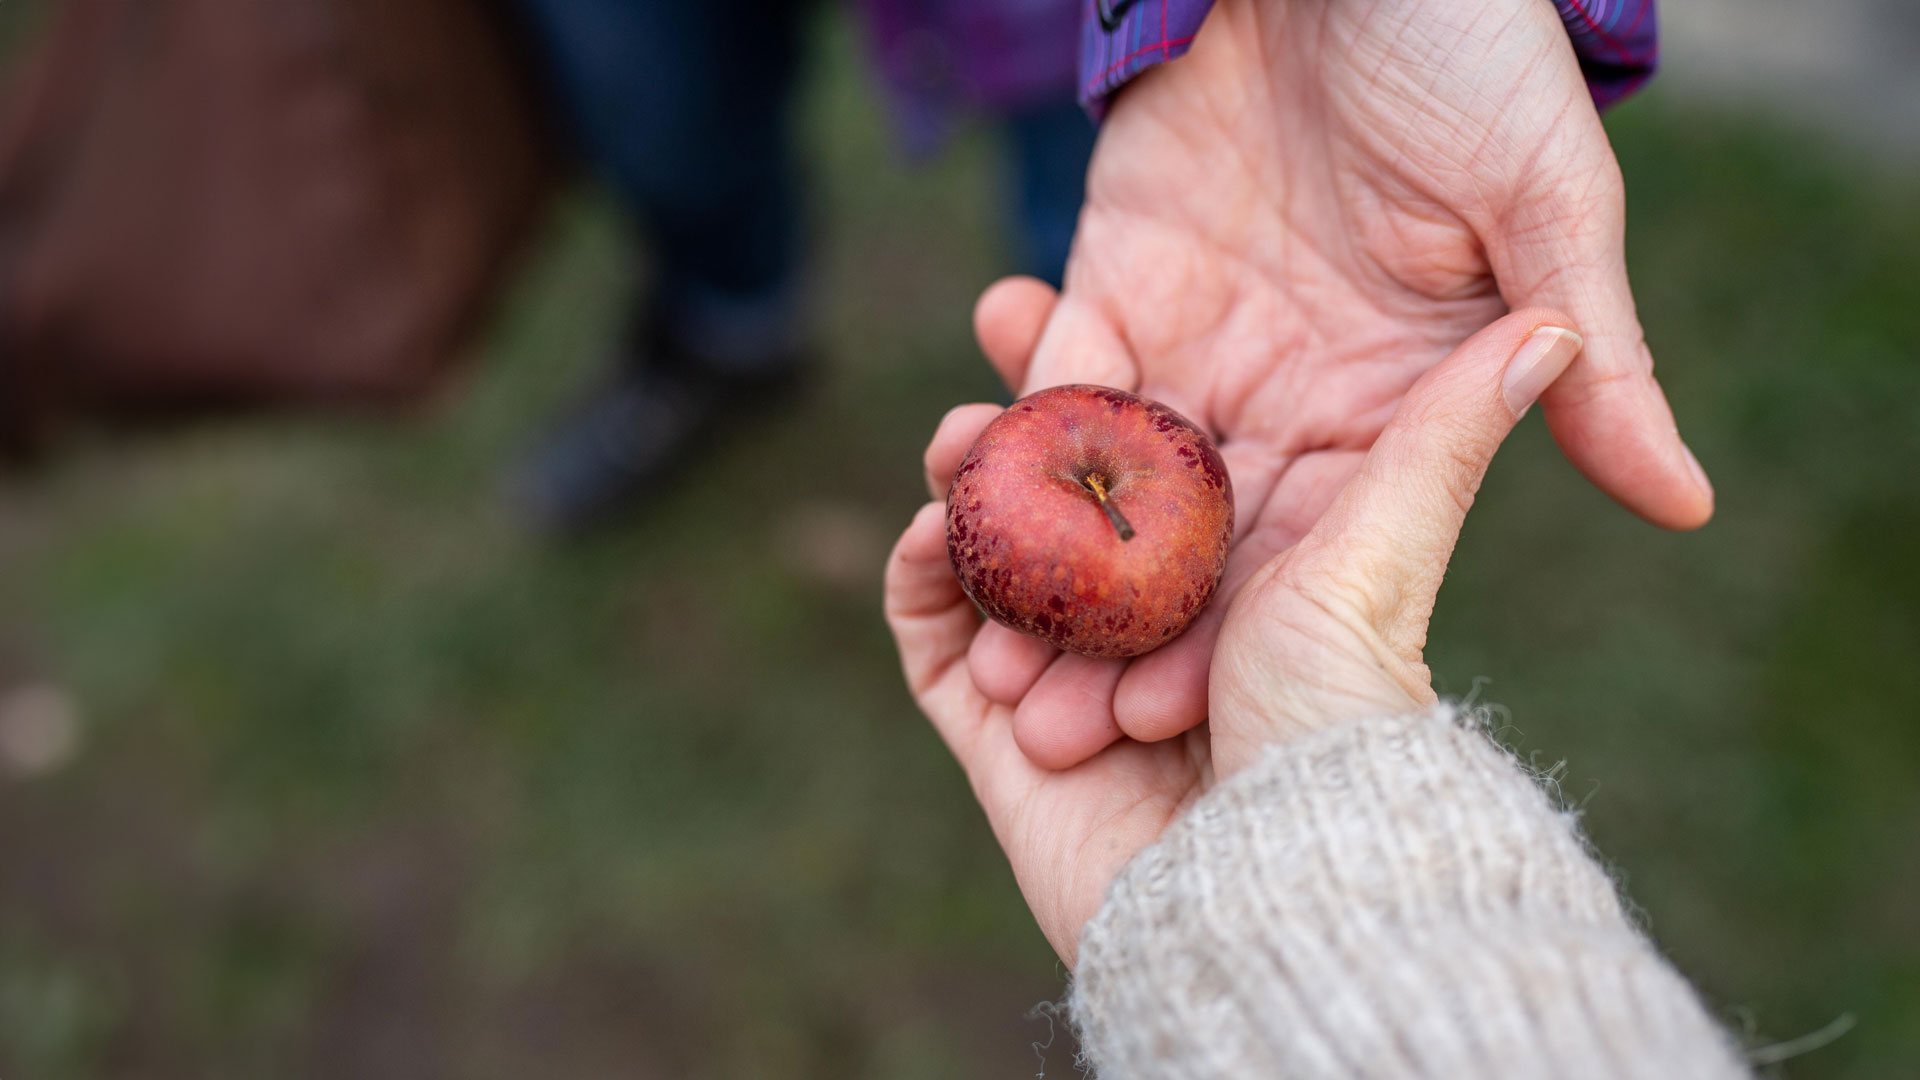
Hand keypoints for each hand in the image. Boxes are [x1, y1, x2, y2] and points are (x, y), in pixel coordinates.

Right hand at [888, 309, 1583, 962]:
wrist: (1272, 888)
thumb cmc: (1341, 720)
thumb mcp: (1385, 550)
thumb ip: (1446, 436)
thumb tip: (1561, 327)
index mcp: (1237, 572)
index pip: (1162, 442)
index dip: (1120, 361)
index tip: (1081, 277)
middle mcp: (1153, 620)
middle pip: (1069, 486)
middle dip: (1030, 401)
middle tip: (1001, 309)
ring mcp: (1071, 679)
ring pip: (999, 551)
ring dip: (971, 478)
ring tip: (955, 426)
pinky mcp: (1005, 741)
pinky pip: (941, 641)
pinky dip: (925, 579)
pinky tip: (930, 522)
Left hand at [963, 0, 1712, 768]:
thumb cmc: (1475, 56)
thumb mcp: (1549, 204)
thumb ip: (1597, 358)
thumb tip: (1687, 505)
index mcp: (1393, 403)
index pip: (1315, 549)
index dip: (1242, 637)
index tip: (1173, 724)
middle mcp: (1290, 396)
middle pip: (1197, 545)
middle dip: (1121, 638)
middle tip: (1045, 731)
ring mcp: (1199, 344)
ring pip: (1113, 484)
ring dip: (1050, 568)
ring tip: (982, 656)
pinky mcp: (1118, 281)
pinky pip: (1060, 376)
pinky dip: (1012, 437)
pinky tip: (958, 506)